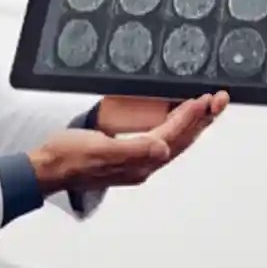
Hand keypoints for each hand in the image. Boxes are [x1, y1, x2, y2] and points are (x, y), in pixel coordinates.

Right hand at [28, 93, 229, 194]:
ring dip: (192, 123)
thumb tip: (163, 148)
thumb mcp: (98, 149)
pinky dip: (174, 127)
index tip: (204, 99)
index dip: (189, 116)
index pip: (172, 135)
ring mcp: (136, 161)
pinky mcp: (128, 156)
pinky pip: (161, 140)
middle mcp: (142, 164)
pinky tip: (176, 119)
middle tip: (219, 100)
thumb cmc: (68, 158)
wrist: (47, 168)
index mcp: (138, 162)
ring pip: (174, 141)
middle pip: (181, 140)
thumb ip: (132, 150)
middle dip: (202, 120)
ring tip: (208, 107)